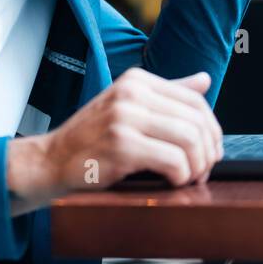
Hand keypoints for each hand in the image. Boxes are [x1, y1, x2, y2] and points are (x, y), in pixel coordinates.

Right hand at [6, 68, 221, 211]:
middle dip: (207, 151)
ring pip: (190, 140)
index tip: (210, 153)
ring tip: (189, 178)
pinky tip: (172, 183)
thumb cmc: (91, 140)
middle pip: (196, 121)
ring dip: (197, 166)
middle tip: (202, 171)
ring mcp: (125, 116)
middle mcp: (132, 92)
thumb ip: (166, 94)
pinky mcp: (121, 144)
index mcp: (137, 80)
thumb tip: (204, 80)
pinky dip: (181, 176)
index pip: (195, 101)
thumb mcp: (127, 108)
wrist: (50, 161)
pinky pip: (173, 160)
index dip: (212, 131)